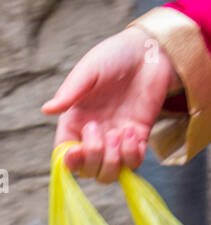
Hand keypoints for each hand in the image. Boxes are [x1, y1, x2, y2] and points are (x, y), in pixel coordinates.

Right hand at [41, 26, 178, 182]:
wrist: (150, 51)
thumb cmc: (115, 56)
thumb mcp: (89, 69)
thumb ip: (70, 91)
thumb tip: (46, 110)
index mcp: (75, 120)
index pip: (65, 154)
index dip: (69, 161)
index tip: (78, 149)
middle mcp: (94, 134)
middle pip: (87, 170)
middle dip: (94, 159)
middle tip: (102, 130)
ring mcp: (117, 137)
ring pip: (109, 173)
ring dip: (114, 162)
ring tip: (121, 133)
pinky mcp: (139, 136)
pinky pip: (134, 163)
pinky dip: (132, 156)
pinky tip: (133, 132)